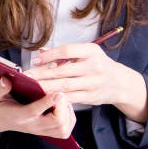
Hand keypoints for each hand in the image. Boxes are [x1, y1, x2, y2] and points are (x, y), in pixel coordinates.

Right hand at [0, 77, 75, 138]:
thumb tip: (7, 81)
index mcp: (17, 116)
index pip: (34, 112)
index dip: (47, 103)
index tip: (58, 93)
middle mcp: (31, 125)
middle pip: (56, 123)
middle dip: (63, 108)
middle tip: (60, 94)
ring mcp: (39, 130)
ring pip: (63, 129)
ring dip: (68, 114)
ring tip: (62, 101)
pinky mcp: (45, 131)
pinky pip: (64, 131)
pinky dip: (69, 119)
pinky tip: (64, 108)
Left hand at [25, 42, 147, 122]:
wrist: (120, 82)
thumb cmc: (99, 65)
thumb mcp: (88, 53)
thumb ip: (66, 53)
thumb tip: (41, 51)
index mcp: (92, 51)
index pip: (68, 51)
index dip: (50, 55)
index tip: (35, 60)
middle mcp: (94, 66)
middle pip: (63, 70)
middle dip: (42, 74)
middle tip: (26, 76)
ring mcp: (93, 82)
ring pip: (65, 86)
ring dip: (46, 87)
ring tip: (31, 87)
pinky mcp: (91, 97)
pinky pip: (70, 97)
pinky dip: (56, 97)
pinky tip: (45, 97)